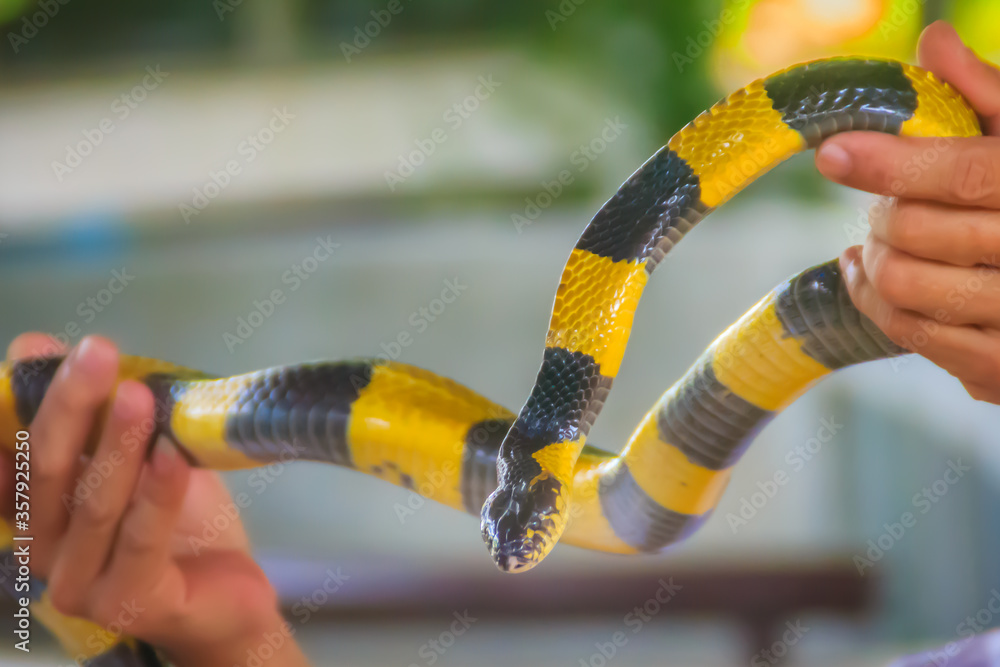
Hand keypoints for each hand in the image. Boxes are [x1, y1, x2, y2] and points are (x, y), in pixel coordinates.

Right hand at [2, 333, 309, 666]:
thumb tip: (36, 345)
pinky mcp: (128, 603)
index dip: (24, 401)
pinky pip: (141, 541)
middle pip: (47, 470)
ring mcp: (79, 583)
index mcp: (35, 508)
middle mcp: (42, 547)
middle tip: (98, 352)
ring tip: (138, 396)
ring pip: (94, 504)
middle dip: (71, 405)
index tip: (42, 349)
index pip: (15, 452)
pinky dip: (158, 494)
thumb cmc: (176, 518)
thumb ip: (98, 409)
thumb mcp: (138, 452)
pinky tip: (173, 455)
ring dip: (116, 445)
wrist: (227, 590)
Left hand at [815, 21, 999, 403]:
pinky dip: (871, 300)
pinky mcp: (996, 367)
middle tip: (883, 204)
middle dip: (884, 212)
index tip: (831, 153)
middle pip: (920, 230)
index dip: (892, 162)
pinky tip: (866, 275)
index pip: (966, 173)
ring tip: (877, 241)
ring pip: (905, 285)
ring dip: (874, 259)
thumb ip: (985, 96)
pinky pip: (909, 332)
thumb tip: (934, 40)